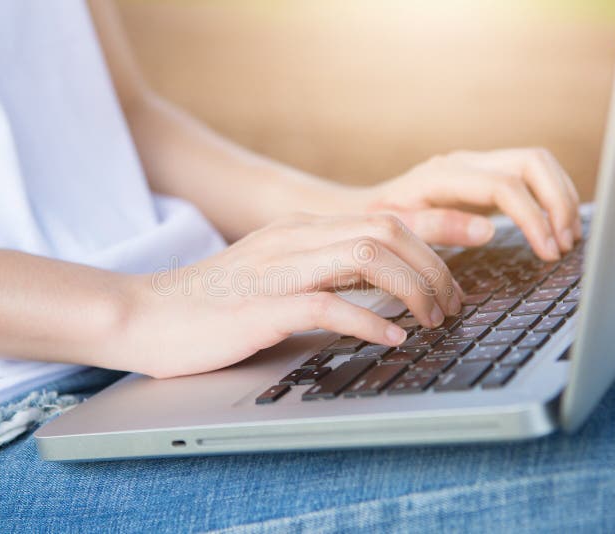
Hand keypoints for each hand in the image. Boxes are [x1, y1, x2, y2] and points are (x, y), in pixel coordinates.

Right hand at [116, 213, 463, 377]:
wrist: (144, 315)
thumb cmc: (212, 305)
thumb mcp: (274, 276)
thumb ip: (323, 276)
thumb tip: (380, 296)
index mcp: (300, 229)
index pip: (383, 218)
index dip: (435, 235)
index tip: (470, 256)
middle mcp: (294, 238)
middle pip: (386, 232)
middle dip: (434, 267)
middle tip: (453, 304)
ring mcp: (277, 269)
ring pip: (366, 257)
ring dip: (411, 289)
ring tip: (432, 320)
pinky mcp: (262, 306)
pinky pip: (328, 305)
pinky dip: (368, 320)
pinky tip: (390, 338)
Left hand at [359, 148, 581, 260]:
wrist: (365, 209)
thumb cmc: (377, 224)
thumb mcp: (396, 230)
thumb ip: (438, 229)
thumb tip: (487, 230)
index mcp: (444, 175)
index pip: (506, 186)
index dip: (534, 218)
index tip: (548, 251)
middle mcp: (466, 162)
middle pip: (533, 162)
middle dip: (558, 201)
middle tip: (566, 244)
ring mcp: (477, 166)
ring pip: (538, 164)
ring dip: (561, 198)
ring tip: (568, 239)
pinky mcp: (485, 177)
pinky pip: (531, 176)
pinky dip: (551, 198)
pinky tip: (555, 228)